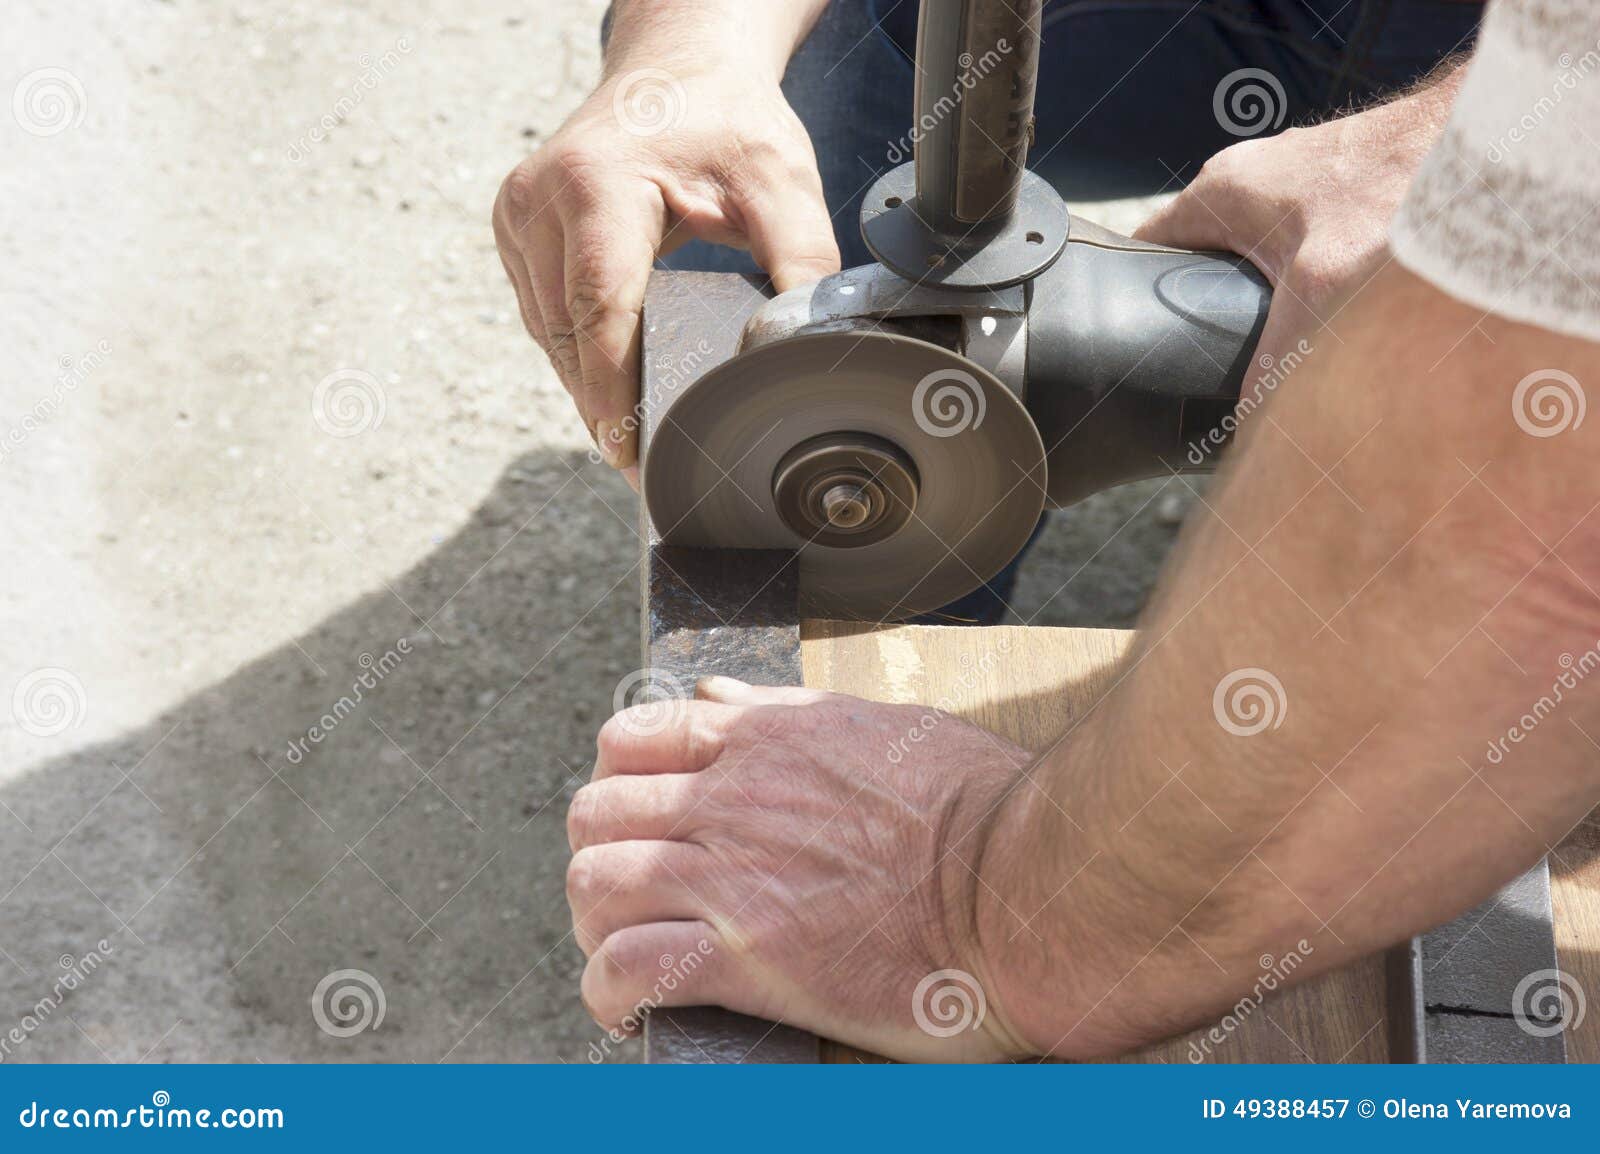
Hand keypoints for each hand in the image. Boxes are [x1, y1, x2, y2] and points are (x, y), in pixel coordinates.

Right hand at [493, 61, 839, 482]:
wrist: (677, 67)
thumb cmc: (726, 119)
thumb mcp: (783, 183)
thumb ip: (803, 262)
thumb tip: (807, 344)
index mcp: (597, 184)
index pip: (599, 310)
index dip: (614, 393)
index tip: (631, 453)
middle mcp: (540, 200)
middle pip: (568, 335)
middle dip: (604, 409)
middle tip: (646, 471)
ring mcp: (519, 217)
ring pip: (549, 335)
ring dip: (588, 389)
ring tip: (634, 441)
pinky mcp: (516, 231)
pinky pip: (544, 316)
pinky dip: (577, 356)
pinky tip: (612, 388)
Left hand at [566, 676, 1037, 1060]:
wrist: (1027, 884)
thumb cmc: (980, 806)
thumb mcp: (880, 724)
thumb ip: (784, 712)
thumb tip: (716, 694)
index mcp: (761, 739)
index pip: (629, 739)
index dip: (617, 784)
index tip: (640, 822)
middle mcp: (730, 798)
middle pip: (594, 812)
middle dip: (600, 854)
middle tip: (634, 896)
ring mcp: (729, 876)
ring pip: (593, 883)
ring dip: (599, 923)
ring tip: (632, 951)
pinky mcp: (745, 958)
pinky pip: (626, 971)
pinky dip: (613, 993)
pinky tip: (634, 1007)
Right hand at [1135, 67, 1462, 381]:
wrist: (1482, 151)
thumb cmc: (1395, 193)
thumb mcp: (1319, 290)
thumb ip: (1275, 361)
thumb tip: (1251, 428)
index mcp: (1219, 191)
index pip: (1147, 247)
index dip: (1135, 300)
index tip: (1139, 350)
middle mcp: (1251, 177)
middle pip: (1200, 257)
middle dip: (1202, 309)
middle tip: (1202, 366)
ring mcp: (1297, 180)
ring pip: (1253, 252)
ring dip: (1255, 298)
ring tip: (1259, 350)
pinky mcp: (1340, 188)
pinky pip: (1296, 244)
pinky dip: (1299, 280)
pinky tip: (1319, 318)